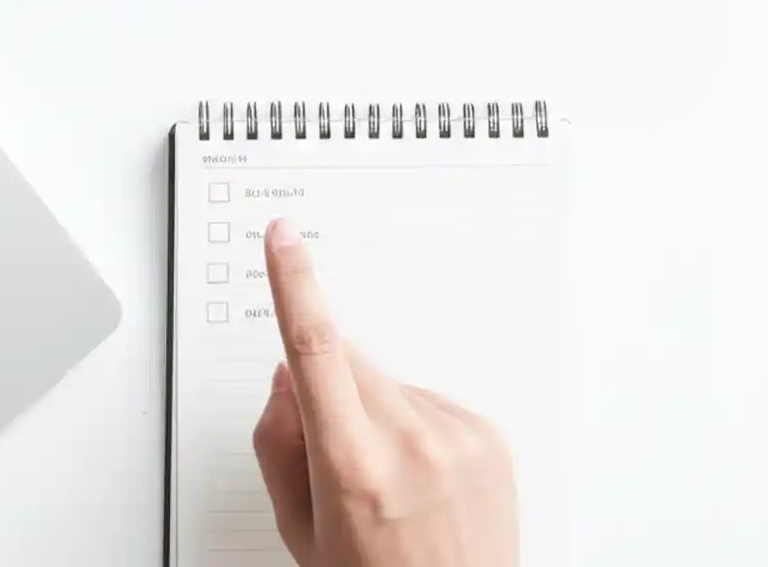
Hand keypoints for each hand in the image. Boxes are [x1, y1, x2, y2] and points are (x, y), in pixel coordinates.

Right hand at [253, 219, 518, 566]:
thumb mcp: (300, 528)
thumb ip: (279, 444)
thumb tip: (288, 378)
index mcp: (352, 466)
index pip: (314, 349)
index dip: (293, 284)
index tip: (282, 240)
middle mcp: (411, 442)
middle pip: (347, 363)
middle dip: (328, 386)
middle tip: (336, 452)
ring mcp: (457, 436)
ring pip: (387, 382)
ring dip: (374, 411)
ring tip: (388, 481)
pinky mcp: (489, 435)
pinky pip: (429, 401)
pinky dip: (414, 426)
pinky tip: (420, 479)